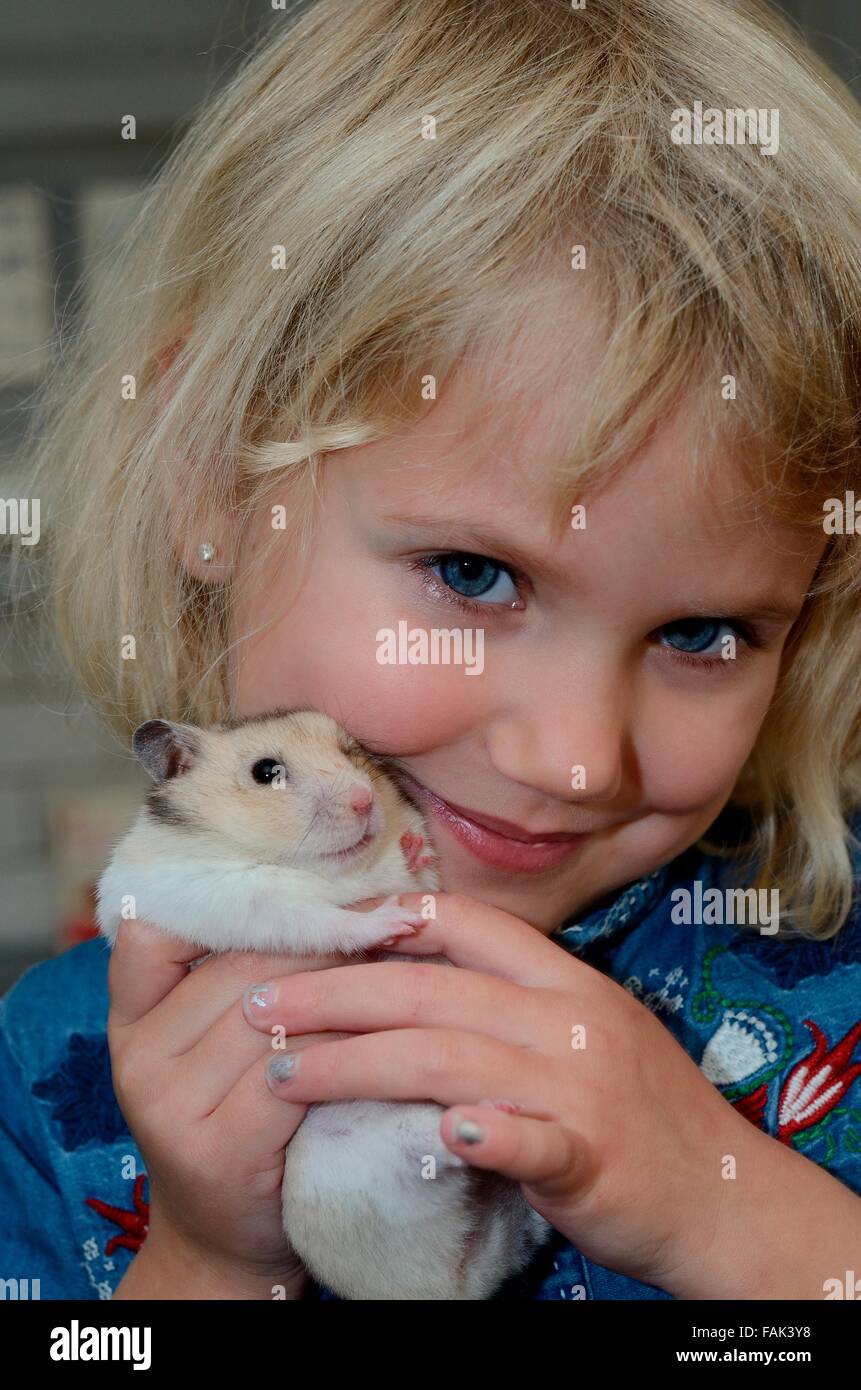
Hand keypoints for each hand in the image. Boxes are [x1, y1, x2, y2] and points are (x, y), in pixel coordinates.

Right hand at [107, 919, 358, 1296]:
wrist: (232, 1235)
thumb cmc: (241, 1115)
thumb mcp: (216, 1040)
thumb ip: (238, 971)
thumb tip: (328, 887)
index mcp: (132, 1016)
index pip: (152, 930)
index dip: (222, 905)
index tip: (295, 892)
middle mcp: (138, 1056)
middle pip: (237, 962)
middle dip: (317, 939)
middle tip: (380, 923)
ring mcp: (169, 1106)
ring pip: (270, 1011)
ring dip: (342, 990)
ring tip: (393, 972)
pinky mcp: (215, 1150)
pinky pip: (292, 1071)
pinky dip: (344, 1050)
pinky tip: (381, 1042)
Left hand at [240, 890, 759, 1294]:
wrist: (722, 1193)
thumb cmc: (638, 1109)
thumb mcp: (585, 1027)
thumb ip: (510, 999)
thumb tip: (412, 972)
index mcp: (566, 980)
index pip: (467, 925)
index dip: (385, 921)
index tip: (315, 931)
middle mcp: (570, 1018)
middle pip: (432, 989)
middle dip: (335, 993)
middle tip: (261, 1004)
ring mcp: (580, 1086)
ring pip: (448, 1058)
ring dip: (357, 1064)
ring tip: (286, 1073)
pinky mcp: (590, 1158)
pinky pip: (530, 1140)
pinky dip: (484, 1134)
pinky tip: (438, 1135)